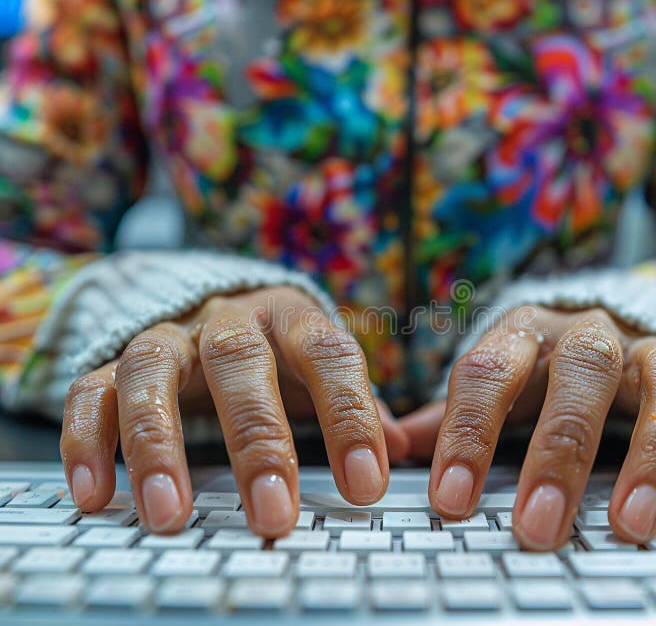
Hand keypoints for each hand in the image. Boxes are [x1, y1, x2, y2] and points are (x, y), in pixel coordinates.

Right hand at [60, 286, 408, 535]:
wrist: (217, 307)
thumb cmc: (281, 354)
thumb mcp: (322, 372)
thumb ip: (359, 408)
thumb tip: (398, 451)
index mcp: (293, 317)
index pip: (329, 355)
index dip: (348, 416)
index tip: (365, 486)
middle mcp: (229, 320)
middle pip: (240, 362)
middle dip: (258, 440)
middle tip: (274, 514)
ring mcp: (169, 337)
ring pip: (153, 371)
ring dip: (159, 445)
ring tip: (171, 516)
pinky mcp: (114, 362)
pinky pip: (91, 392)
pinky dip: (89, 440)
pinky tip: (97, 495)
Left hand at [399, 306, 655, 549]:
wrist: (603, 328)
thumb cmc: (534, 372)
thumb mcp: (490, 388)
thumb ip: (446, 418)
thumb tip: (385, 449)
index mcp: (523, 333)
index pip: (489, 370)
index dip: (468, 433)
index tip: (452, 499)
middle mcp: (590, 334)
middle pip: (580, 372)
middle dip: (558, 450)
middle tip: (537, 526)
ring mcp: (652, 354)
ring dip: (652, 454)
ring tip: (630, 524)